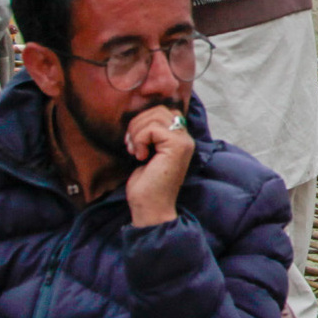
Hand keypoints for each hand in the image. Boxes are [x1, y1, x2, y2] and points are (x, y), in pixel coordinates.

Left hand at [124, 104, 196, 225]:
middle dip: (138, 123)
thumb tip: (138, 116)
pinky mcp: (176, 146)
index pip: (163, 111)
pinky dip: (140, 139)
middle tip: (131, 145)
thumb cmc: (146, 185)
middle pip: (159, 109)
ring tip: (135, 150)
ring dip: (137, 132)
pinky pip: (152, 128)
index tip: (134, 141)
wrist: (151, 208)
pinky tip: (140, 156)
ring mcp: (183, 141)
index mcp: (179, 139)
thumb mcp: (148, 152)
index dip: (144, 120)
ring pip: (155, 116)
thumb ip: (150, 134)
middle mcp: (185, 138)